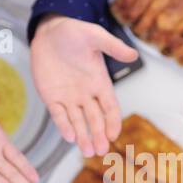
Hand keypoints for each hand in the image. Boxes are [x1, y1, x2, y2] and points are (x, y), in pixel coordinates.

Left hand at [30, 15, 136, 155]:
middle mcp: (86, 94)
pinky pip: (58, 115)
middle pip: (95, 119)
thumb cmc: (74, 32)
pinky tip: (69, 137)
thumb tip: (133, 55)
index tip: (113, 134)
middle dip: (98, 135)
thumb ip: (112, 47)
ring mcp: (69, 98)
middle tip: (100, 150)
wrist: (48, 31)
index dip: (112, 121)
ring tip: (87, 151)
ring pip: (78, 122)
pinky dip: (64, 126)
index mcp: (100, 82)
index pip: (110, 107)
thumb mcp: (95, 36)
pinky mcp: (52, 97)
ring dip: (83, 136)